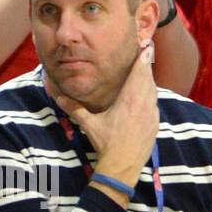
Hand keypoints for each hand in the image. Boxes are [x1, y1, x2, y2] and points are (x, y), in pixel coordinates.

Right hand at [51, 49, 158, 186]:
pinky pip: (155, 103)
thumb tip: (56, 94)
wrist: (124, 166)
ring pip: (154, 90)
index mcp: (130, 99)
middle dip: (146, 65)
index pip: (140, 72)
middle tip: (145, 51)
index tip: (145, 45)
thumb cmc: (107, 144)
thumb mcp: (89, 124)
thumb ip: (73, 107)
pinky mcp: (155, 124)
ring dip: (149, 80)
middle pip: (148, 78)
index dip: (143, 58)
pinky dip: (151, 95)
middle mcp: (144, 104)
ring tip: (145, 69)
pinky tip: (146, 94)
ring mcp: (152, 114)